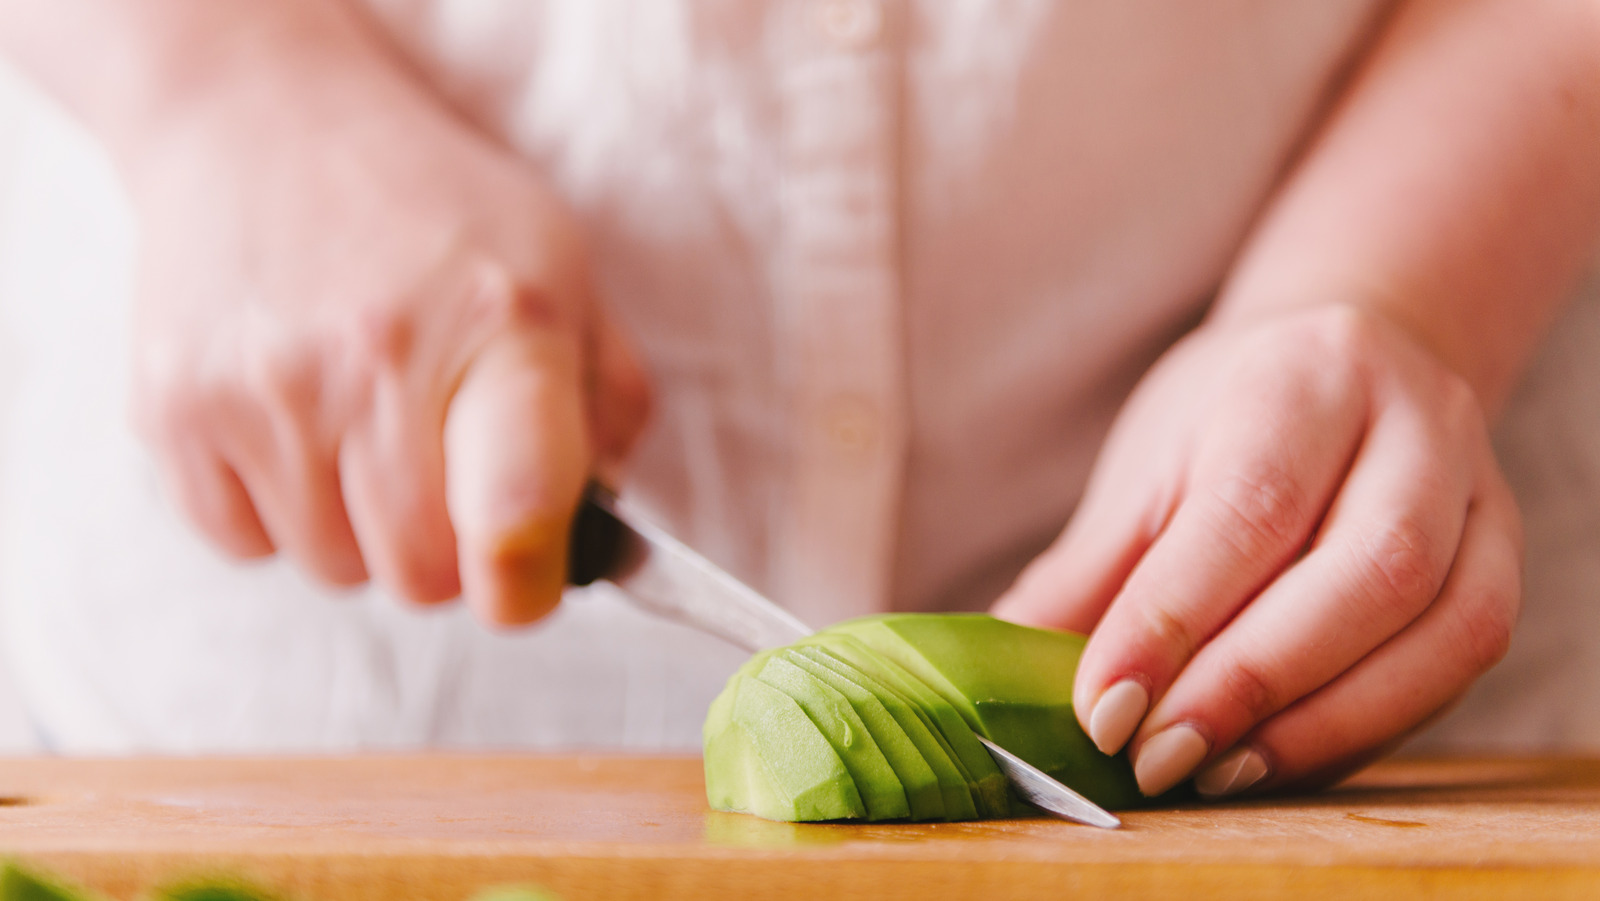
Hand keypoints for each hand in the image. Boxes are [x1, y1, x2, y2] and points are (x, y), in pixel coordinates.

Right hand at [126, 36, 648, 624]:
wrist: (267, 124)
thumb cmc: (437, 214)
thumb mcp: (563, 273)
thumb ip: (607, 408)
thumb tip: (598, 536)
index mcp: (503, 325)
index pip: (516, 516)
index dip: (528, 583)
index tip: (526, 577)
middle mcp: (377, 359)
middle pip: (420, 576)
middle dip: (447, 550)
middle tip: (444, 468)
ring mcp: (264, 389)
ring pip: (333, 570)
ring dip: (360, 530)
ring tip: (363, 421)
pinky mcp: (175, 412)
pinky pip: (245, 544)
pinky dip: (278, 511)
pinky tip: (296, 421)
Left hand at [992, 305, 1520, 797]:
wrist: (1354, 357)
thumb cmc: (1231, 416)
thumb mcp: (1149, 465)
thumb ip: (1090, 569)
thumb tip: (1004, 664)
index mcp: (1303, 374)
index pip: (1248, 508)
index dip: (1173, 620)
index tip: (1102, 708)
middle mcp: (1413, 421)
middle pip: (1364, 571)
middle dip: (1251, 683)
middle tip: (1156, 755)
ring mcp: (1478, 489)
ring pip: (1442, 625)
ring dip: (1324, 721)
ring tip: (1217, 771)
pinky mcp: (1505, 557)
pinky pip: (1464, 658)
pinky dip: (1372, 726)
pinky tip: (1285, 757)